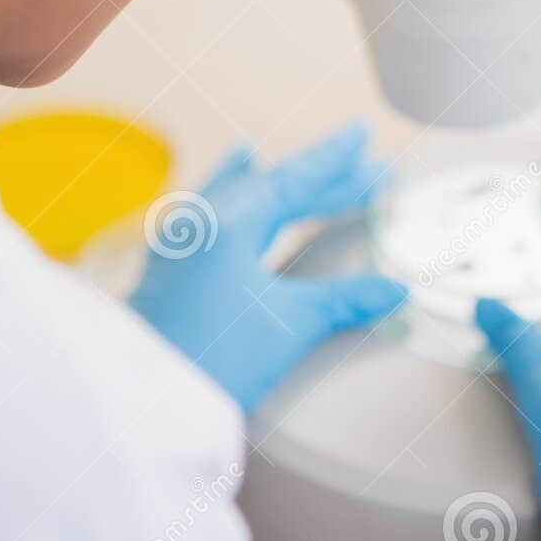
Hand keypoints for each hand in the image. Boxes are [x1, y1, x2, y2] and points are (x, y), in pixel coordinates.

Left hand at [131, 123, 406, 412]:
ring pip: (229, 202)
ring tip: (255, 153)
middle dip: (315, 177)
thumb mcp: (290, 324)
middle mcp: (200, 224)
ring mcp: (179, 249)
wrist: (146, 404)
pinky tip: (212, 210)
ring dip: (256, 184)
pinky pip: (204, 224)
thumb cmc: (217, 358)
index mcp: (229, 221)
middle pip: (267, 187)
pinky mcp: (168, 277)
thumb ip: (344, 299)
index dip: (332, 160)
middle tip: (359, 163)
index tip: (360, 137)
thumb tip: (395, 289)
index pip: (292, 179)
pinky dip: (220, 211)